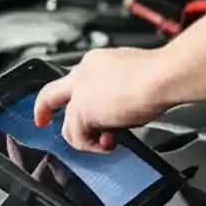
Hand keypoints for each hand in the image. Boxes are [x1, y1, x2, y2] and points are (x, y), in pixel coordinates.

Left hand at [33, 48, 171, 152]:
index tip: (77, 100)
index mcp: (97, 61)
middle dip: (44, 109)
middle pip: (51, 94)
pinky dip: (91, 145)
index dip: (77, 93)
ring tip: (106, 141)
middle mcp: (83, 74)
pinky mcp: (81, 112)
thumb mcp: (135, 77)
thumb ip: (120, 90)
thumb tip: (123, 109)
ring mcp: (80, 93)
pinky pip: (77, 137)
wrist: (162, 76)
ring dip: (85, 137)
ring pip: (67, 122)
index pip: (78, 79)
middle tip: (43, 120)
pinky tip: (108, 143)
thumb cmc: (160, 73)